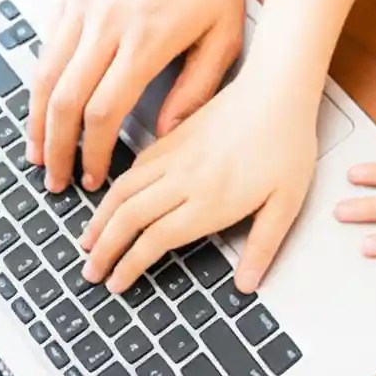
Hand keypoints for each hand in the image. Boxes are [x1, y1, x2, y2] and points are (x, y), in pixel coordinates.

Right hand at [28, 0, 245, 193]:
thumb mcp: (224, 38)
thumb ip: (198, 90)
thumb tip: (166, 135)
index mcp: (146, 37)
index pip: (103, 110)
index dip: (93, 152)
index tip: (94, 177)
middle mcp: (106, 20)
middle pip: (63, 99)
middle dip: (55, 147)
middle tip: (56, 179)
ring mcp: (83, 2)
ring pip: (44, 73)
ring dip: (37, 120)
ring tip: (39, 152)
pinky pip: (47, 44)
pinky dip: (42, 82)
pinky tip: (46, 108)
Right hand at [79, 74, 318, 293]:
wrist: (277, 89)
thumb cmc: (287, 143)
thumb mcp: (287, 202)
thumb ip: (263, 246)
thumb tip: (247, 285)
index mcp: (211, 200)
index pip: (155, 240)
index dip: (129, 266)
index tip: (117, 284)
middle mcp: (185, 179)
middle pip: (128, 218)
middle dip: (104, 249)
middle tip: (90, 272)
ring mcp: (175, 156)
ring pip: (123, 191)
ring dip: (100, 219)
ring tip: (88, 242)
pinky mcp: (173, 138)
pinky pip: (134, 166)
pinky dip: (115, 189)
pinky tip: (112, 201)